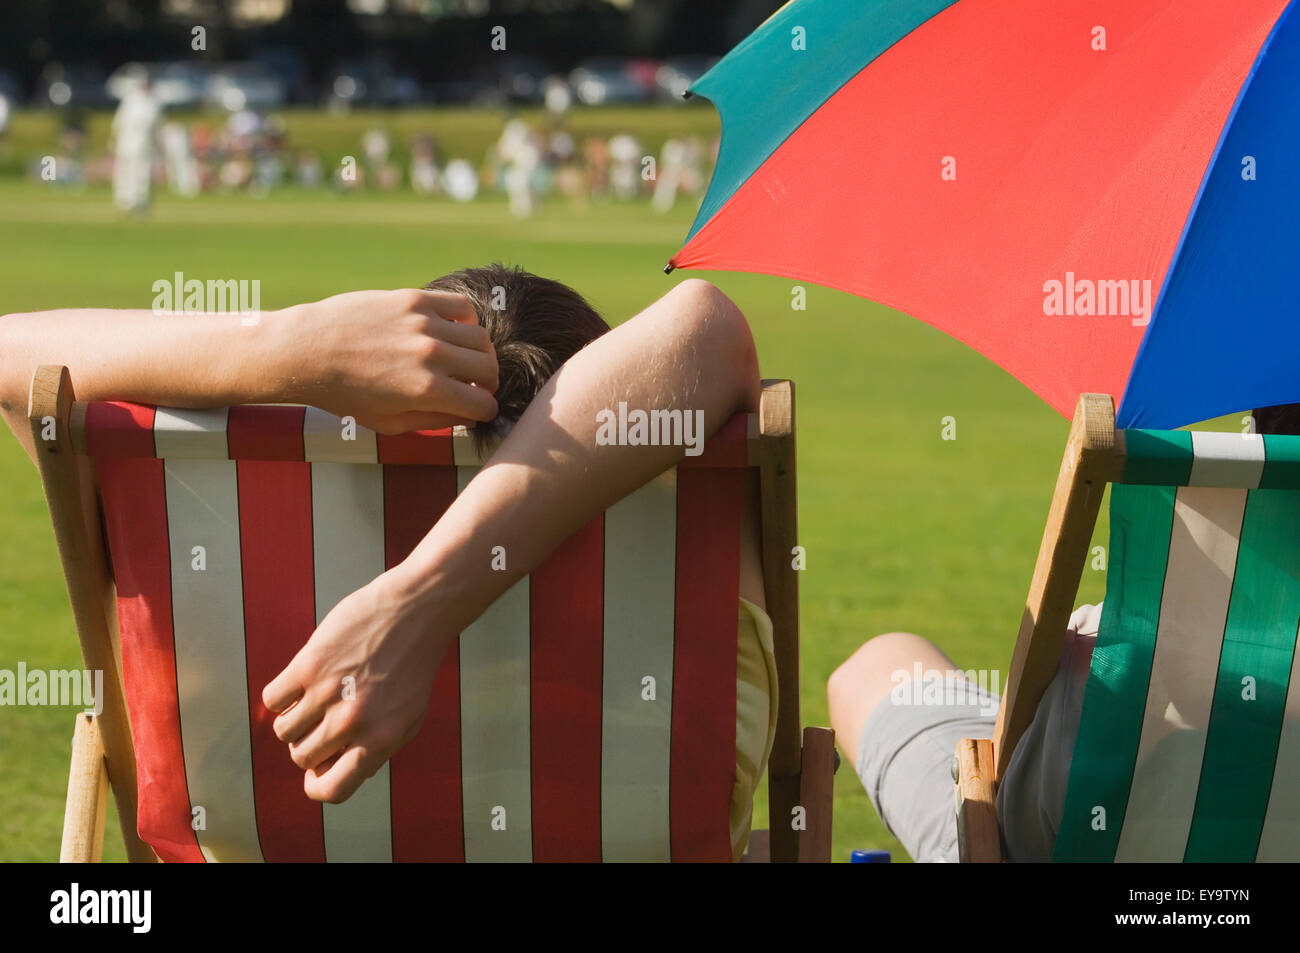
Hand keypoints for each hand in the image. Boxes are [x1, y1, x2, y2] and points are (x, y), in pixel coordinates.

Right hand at [261, 570, 450, 802]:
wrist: (416, 611)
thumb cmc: (413, 666)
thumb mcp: (409, 717)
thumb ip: (377, 750)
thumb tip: (339, 774)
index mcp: (381, 742)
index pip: (332, 790)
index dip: (317, 784)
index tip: (317, 769)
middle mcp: (352, 724)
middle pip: (302, 757)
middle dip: (308, 742)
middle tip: (323, 718)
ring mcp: (328, 694)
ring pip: (284, 730)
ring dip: (294, 717)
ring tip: (315, 696)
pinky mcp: (308, 665)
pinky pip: (272, 699)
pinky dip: (281, 694)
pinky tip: (302, 680)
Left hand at [281, 288, 498, 434]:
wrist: (306, 350)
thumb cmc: (344, 394)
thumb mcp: (389, 423)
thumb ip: (435, 422)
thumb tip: (470, 415)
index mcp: (427, 392)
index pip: (484, 403)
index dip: (484, 410)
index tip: (477, 408)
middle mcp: (432, 355)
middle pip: (489, 368)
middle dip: (487, 382)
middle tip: (473, 385)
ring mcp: (425, 323)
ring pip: (481, 337)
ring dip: (478, 353)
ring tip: (462, 359)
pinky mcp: (414, 299)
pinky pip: (461, 306)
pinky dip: (465, 320)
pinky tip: (451, 331)